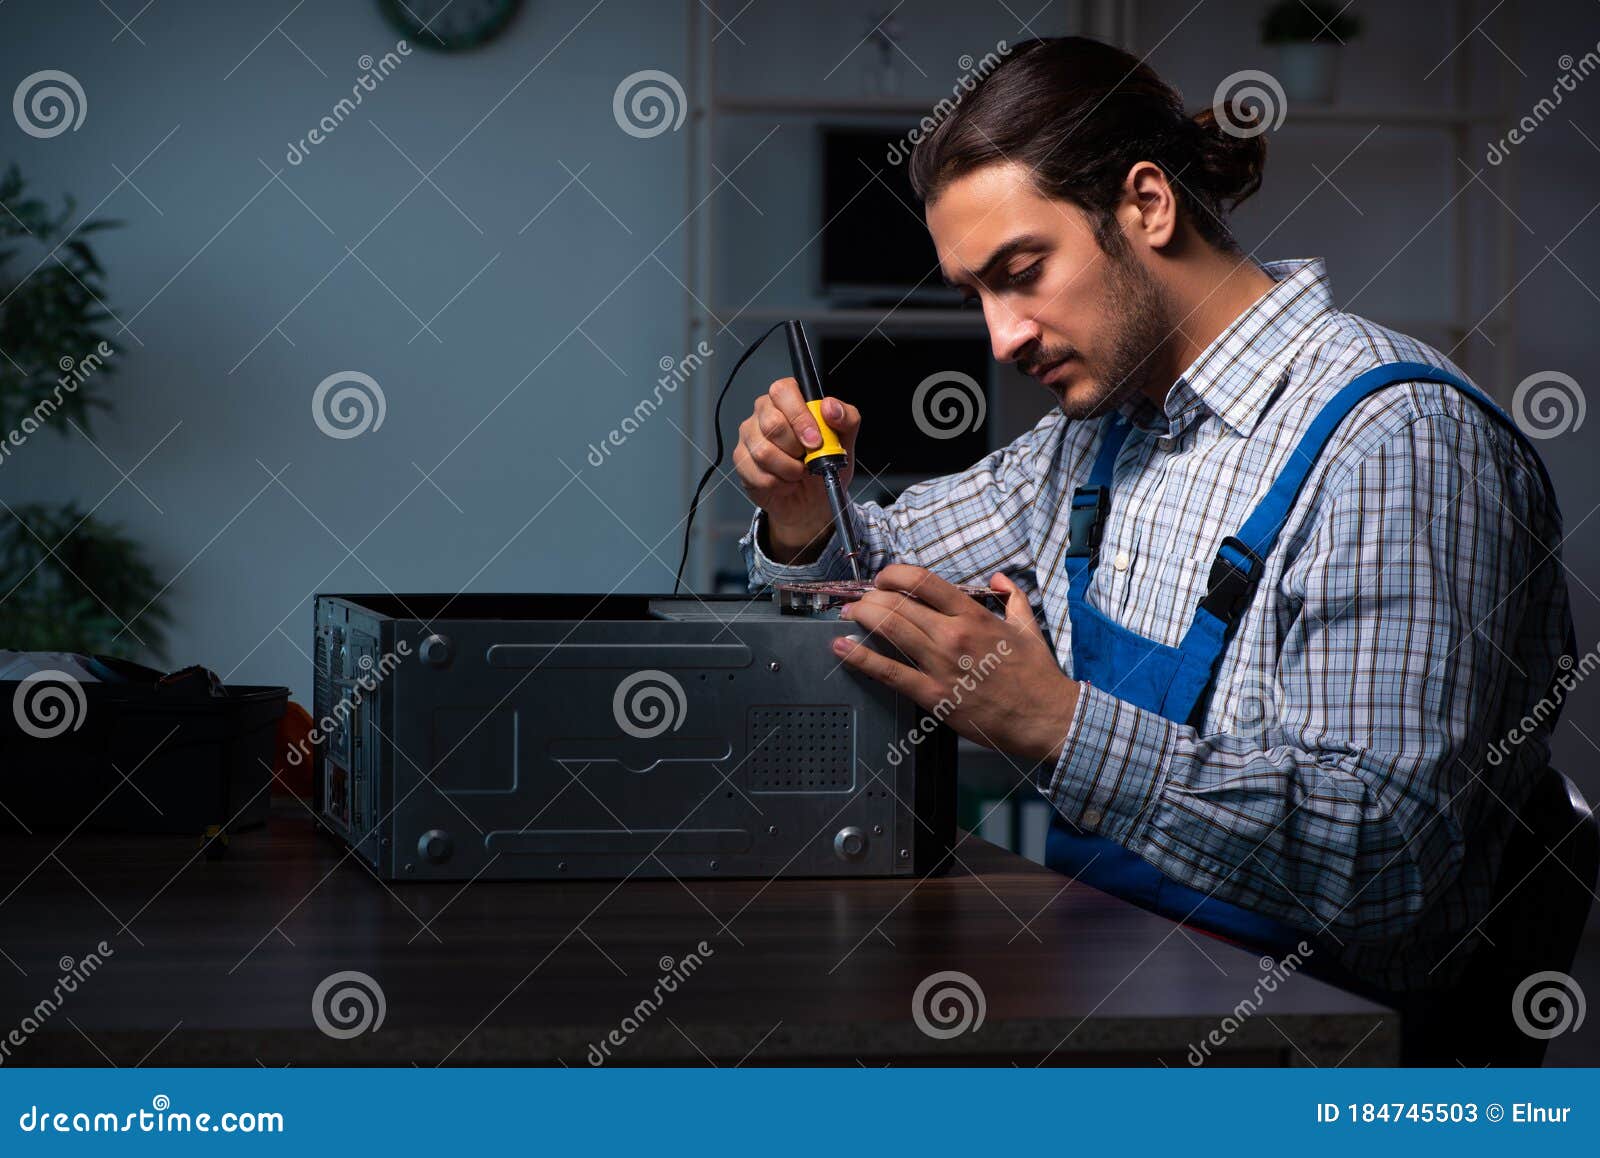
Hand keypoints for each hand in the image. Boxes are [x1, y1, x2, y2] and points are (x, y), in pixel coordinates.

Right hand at [733, 377, 859, 562]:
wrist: (813, 497)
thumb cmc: (824, 462)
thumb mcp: (845, 440)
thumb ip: (846, 418)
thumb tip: (830, 407)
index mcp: (788, 399)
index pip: (783, 391)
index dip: (799, 416)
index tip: (814, 440)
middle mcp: (764, 411)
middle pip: (772, 423)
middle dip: (796, 448)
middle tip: (809, 459)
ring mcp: (749, 435)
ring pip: (764, 452)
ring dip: (789, 470)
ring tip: (799, 472)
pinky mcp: (741, 459)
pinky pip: (758, 474)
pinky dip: (779, 485)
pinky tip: (786, 482)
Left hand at [831, 566, 1080, 765]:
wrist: (1046, 717)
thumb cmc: (1037, 676)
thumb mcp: (1029, 627)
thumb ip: (1013, 597)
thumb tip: (999, 578)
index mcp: (973, 616)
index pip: (923, 581)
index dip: (894, 575)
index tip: (883, 579)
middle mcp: (953, 635)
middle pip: (898, 603)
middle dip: (870, 597)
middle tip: (859, 600)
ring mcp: (941, 665)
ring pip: (889, 630)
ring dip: (861, 617)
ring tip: (847, 615)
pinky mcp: (933, 695)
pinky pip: (889, 672)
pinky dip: (860, 657)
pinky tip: (842, 648)